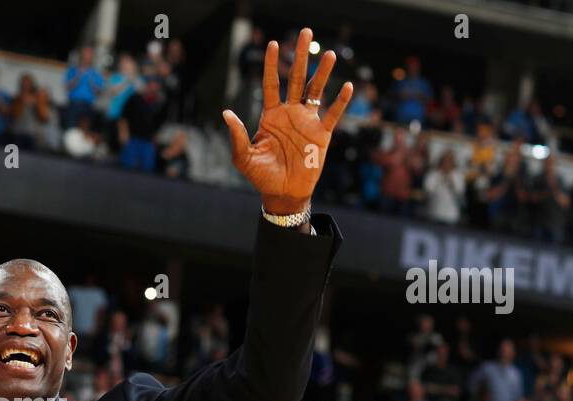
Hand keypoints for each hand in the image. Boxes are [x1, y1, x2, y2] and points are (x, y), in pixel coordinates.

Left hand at [222, 28, 353, 215]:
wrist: (283, 193)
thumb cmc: (261, 176)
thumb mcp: (244, 158)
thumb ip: (237, 136)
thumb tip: (226, 113)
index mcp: (271, 116)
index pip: (271, 84)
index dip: (271, 65)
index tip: (273, 44)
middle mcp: (290, 113)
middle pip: (296, 79)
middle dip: (300, 57)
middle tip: (305, 33)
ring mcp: (307, 122)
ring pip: (316, 91)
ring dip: (322, 73)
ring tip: (329, 54)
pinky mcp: (322, 135)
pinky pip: (332, 115)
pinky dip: (339, 102)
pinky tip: (346, 86)